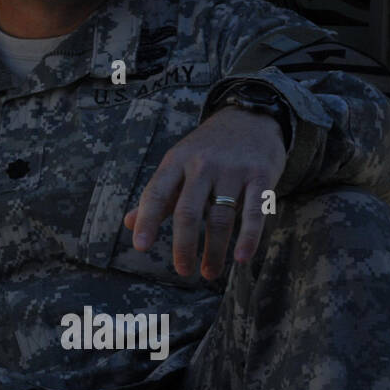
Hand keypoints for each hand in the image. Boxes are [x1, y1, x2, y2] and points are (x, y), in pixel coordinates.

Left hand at [123, 107, 286, 279]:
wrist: (251, 117)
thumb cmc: (207, 149)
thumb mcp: (178, 163)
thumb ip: (157, 195)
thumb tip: (128, 224)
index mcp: (176, 161)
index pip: (156, 193)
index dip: (146, 220)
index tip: (140, 246)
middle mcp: (202, 164)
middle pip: (188, 211)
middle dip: (183, 246)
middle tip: (182, 271)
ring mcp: (233, 169)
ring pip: (220, 217)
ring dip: (214, 250)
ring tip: (209, 272)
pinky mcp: (261, 175)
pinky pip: (255, 212)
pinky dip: (248, 238)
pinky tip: (241, 258)